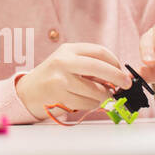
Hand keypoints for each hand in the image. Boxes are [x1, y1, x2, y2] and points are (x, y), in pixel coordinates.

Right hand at [14, 42, 130, 120]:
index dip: (115, 62)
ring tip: (102, 97)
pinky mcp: (60, 95)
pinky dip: (93, 105)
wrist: (29, 91)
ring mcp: (61, 78)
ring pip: (96, 90)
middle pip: (99, 67)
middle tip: (126, 84)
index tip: (122, 72)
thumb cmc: (53, 77)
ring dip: (105, 97)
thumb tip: (118, 76)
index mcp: (69, 50)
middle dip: (117, 77)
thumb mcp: (68, 63)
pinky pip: (87, 103)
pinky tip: (87, 101)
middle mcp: (64, 61)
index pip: (99, 51)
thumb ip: (90, 66)